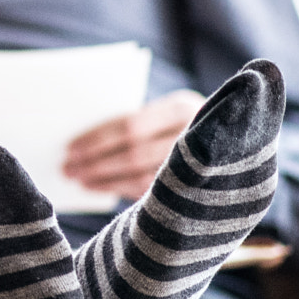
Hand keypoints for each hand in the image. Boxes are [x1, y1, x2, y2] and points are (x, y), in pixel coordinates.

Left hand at [62, 90, 205, 201]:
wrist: (232, 141)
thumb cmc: (179, 121)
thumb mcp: (165, 111)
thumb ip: (136, 120)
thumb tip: (84, 141)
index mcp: (181, 107)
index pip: (132, 125)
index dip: (98, 138)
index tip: (70, 147)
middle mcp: (194, 136)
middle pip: (134, 152)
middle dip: (96, 162)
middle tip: (66, 168)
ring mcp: (198, 165)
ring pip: (142, 176)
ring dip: (105, 180)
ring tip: (78, 180)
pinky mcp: (195, 188)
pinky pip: (151, 191)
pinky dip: (121, 189)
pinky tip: (100, 188)